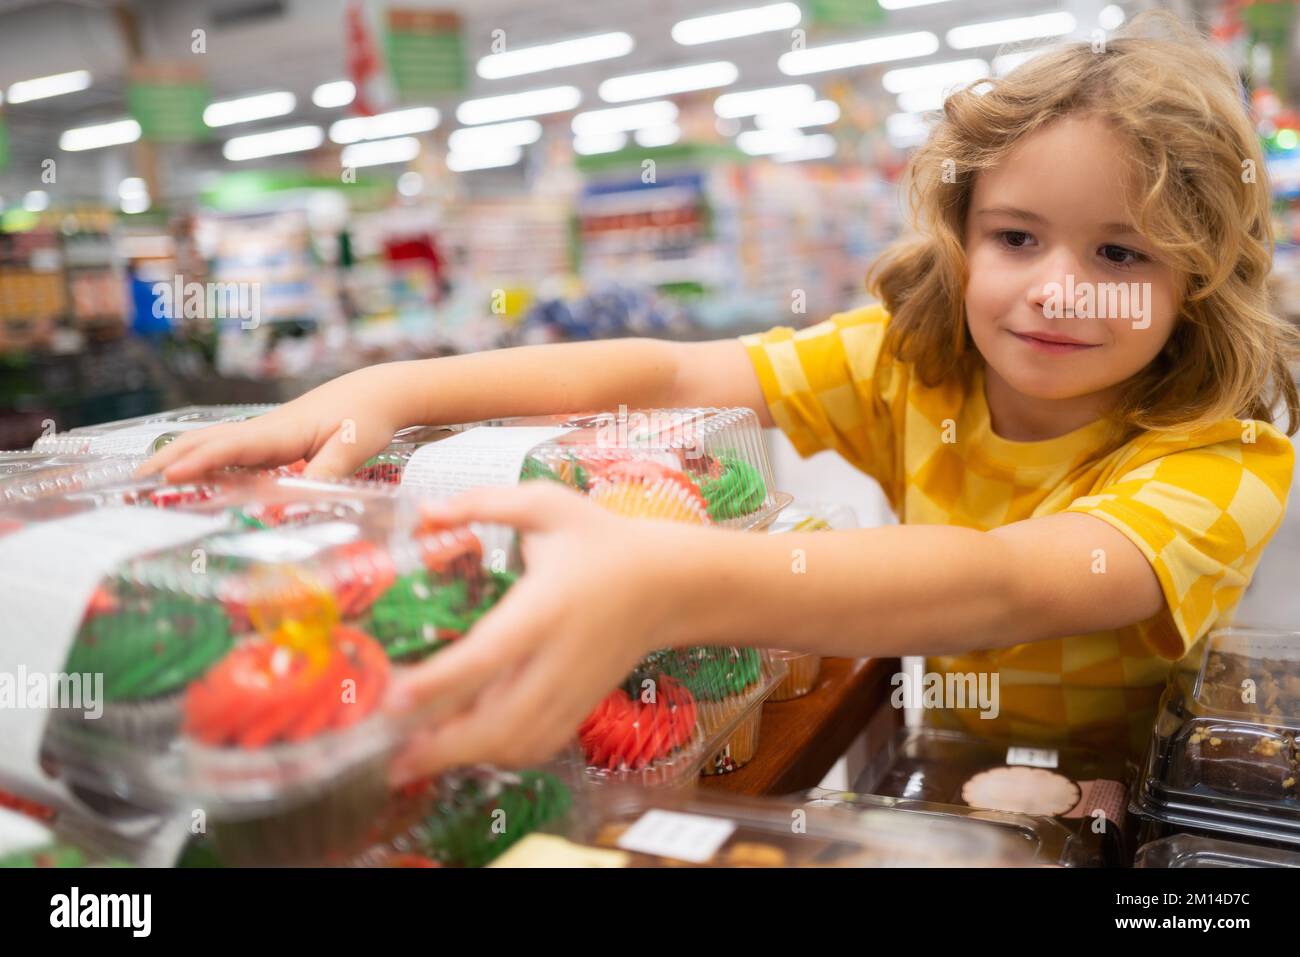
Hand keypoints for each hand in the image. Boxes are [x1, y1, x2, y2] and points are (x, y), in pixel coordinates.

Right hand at [137, 366, 406, 481]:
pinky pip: (230, 450)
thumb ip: (326, 474)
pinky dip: (203, 459)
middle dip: (171, 458)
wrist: (377, 392)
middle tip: (135, 483)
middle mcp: (265, 430)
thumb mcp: (353, 448)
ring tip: (150, 479)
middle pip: (208, 441)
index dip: (200, 462)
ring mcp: (265, 433)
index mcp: (281, 432)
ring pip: (214, 443)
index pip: (231, 447)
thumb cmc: (366, 418)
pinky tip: (192, 475)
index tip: (171, 477)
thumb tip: (297, 502)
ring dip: (180, 457)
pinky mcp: (272, 440)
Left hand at [385, 481, 690, 781]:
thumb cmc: (603, 541)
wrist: (668, 583)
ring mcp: (574, 687)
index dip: (441, 681)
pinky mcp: (583, 703)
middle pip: (501, 719)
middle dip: (443, 746)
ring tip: (414, 760)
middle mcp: (560, 657)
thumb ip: (484, 503)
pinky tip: (464, 750)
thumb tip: (425, 511)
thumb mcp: (547, 505)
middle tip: (392, 759)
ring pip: (518, 740)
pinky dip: (500, 755)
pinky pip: (540, 744)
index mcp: (547, 606)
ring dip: (466, 757)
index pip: (489, 653)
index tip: (395, 698)